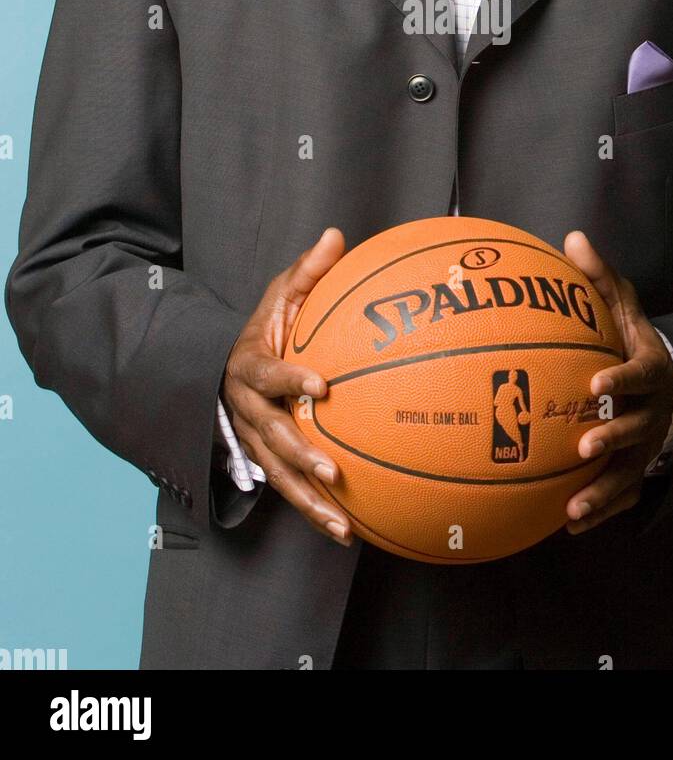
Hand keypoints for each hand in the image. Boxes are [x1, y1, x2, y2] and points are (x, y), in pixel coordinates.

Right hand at [221, 227, 352, 546]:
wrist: (228, 370)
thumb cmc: (267, 329)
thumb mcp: (280, 296)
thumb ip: (307, 271)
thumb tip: (337, 235)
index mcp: (250, 367)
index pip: (268, 375)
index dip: (291, 379)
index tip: (322, 384)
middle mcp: (249, 411)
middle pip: (271, 437)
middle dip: (300, 455)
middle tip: (333, 469)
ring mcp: (255, 442)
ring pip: (278, 476)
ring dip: (309, 500)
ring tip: (341, 523)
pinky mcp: (267, 464)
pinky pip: (289, 491)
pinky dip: (314, 513)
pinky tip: (348, 533)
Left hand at [562, 230, 672, 534]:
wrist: (668, 387)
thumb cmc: (634, 343)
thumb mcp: (624, 307)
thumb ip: (600, 277)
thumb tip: (573, 237)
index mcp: (651, 371)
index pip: (638, 376)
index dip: (619, 381)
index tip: (594, 385)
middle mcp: (653, 413)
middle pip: (636, 429)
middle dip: (612, 438)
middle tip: (584, 445)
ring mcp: (648, 447)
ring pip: (629, 473)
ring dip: (603, 491)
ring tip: (574, 507)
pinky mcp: (639, 471)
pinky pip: (620, 497)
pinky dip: (599, 512)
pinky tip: (567, 526)